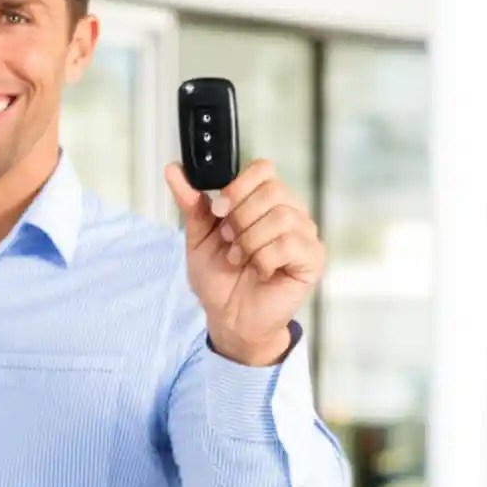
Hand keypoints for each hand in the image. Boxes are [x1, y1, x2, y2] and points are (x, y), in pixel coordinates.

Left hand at [164, 159, 324, 366]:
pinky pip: (290, 244)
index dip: (238, 187)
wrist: (229, 318)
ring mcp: (304, 235)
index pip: (263, 169)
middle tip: (229, 241)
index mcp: (264, 202)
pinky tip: (259, 271)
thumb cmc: (219, 278)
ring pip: (281, 217)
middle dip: (240, 218)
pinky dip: (264, 259)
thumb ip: (191, 202)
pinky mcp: (312, 259)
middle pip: (272, 190)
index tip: (218, 210)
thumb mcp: (198, 236)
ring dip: (250, 241)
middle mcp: (289, 213)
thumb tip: (173, 170)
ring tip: (239, 259)